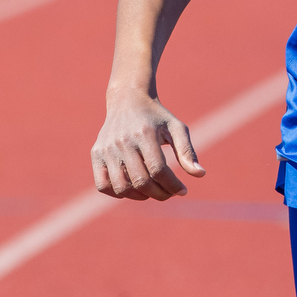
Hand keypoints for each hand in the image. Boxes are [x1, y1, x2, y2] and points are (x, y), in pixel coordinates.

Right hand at [91, 92, 205, 200]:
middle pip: (141, 181)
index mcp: (145, 133)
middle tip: (170, 193)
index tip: (183, 190)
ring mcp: (107, 148)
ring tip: (153, 191)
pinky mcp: (96, 154)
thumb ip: (187, 151)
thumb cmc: (156, 117)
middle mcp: (123, 141)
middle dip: (160, 193)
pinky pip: (103, 185)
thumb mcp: (176, 127)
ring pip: (122, 187)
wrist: (128, 99)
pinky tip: (134, 189)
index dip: (172, 185)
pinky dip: (119, 194)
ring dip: (141, 196)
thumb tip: (200, 175)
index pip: (159, 170)